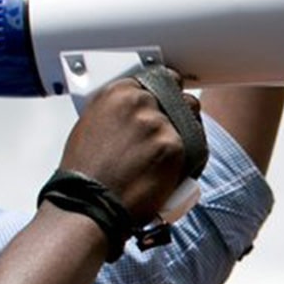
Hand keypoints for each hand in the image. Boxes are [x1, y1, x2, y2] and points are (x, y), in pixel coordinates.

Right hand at [59, 72, 199, 221]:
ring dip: (187, 134)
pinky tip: (174, 168)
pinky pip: (197, 146)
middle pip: (179, 98)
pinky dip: (190, 157)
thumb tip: (139, 110)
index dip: (167, 93)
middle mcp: (140, 103)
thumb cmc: (87, 172)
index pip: (158, 79)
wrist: (91, 203)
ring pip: (192, 120)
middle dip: (180, 112)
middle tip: (170, 133)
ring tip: (167, 155)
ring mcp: (159, 123)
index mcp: (118, 93)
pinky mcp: (174, 146)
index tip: (169, 101)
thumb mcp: (93, 125)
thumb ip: (120, 111)